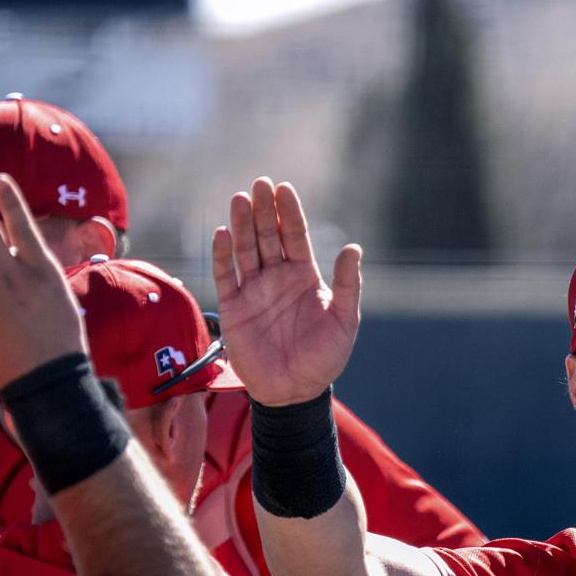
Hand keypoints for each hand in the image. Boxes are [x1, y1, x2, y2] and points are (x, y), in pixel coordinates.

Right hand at [212, 178, 362, 406]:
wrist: (295, 391)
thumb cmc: (324, 358)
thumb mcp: (344, 321)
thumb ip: (347, 285)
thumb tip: (353, 247)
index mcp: (305, 276)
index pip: (295, 236)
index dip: (289, 213)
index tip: (284, 189)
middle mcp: (277, 277)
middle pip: (268, 235)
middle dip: (263, 210)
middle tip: (259, 184)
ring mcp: (254, 290)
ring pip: (245, 250)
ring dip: (241, 225)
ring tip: (239, 199)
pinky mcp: (234, 307)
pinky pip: (225, 276)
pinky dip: (222, 256)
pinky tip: (222, 234)